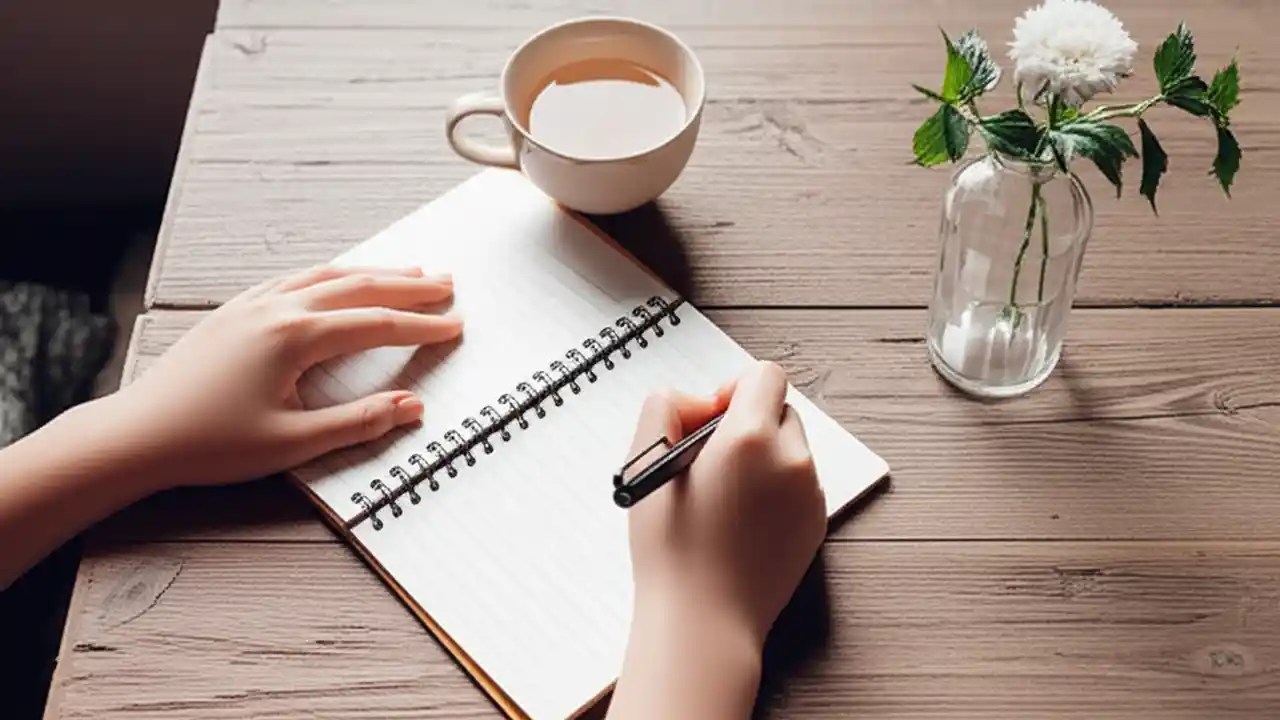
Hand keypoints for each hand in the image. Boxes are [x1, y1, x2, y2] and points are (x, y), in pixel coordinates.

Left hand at [112, 265, 461, 490]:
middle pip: (358, 286)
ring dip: (372, 272)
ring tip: (408, 270)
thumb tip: (411, 407)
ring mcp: (252, 305)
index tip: (455, 326)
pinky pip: (294, 279)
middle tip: (447, 284)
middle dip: (407, 284)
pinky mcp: (234, 311)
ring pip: (326, 275)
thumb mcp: (292, 443)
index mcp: (294, 338)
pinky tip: (339, 278)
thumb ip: (358, 422)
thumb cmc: (209, 444)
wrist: (139, 434)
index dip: (421, 326)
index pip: (376, 324)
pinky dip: (330, 274)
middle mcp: (276, 310)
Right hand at [627, 360, 825, 645]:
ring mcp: (809, 495)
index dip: (734, 388)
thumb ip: (665, 408)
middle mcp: (791, 460)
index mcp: (750, 438)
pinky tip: (739, 522)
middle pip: (780, 410)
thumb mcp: (646, 464)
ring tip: (721, 497)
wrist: (703, 622)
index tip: (711, 419)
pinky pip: (797, 485)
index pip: (765, 375)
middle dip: (746, 424)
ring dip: (761, 457)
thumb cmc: (670, 550)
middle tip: (708, 461)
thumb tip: (696, 401)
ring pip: (790, 449)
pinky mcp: (815, 525)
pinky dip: (774, 490)